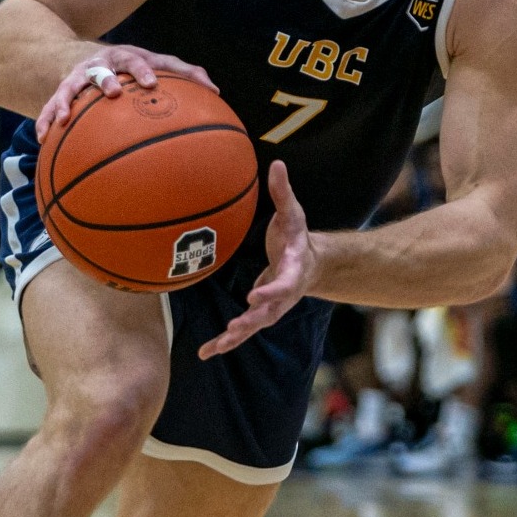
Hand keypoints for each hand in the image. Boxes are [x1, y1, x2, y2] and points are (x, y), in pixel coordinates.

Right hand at [36, 45, 215, 140]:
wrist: (84, 55)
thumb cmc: (132, 65)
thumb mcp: (156, 63)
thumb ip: (185, 73)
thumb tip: (216, 90)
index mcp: (124, 58)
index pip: (136, 60)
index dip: (143, 70)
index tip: (152, 84)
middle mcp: (99, 65)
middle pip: (100, 70)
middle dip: (105, 79)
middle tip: (113, 92)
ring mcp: (77, 78)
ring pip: (68, 88)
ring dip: (64, 102)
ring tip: (62, 120)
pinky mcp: (61, 91)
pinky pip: (50, 106)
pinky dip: (45, 120)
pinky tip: (43, 138)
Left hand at [199, 162, 315, 359]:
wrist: (312, 263)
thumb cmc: (298, 236)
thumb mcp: (294, 213)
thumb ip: (284, 192)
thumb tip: (277, 163)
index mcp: (294, 269)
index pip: (285, 282)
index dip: (272, 290)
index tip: (256, 294)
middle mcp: (285, 293)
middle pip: (270, 310)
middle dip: (253, 319)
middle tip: (237, 325)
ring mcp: (273, 306)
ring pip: (255, 325)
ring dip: (236, 337)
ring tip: (216, 347)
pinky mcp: (260, 313)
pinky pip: (243, 331)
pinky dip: (225, 342)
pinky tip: (205, 353)